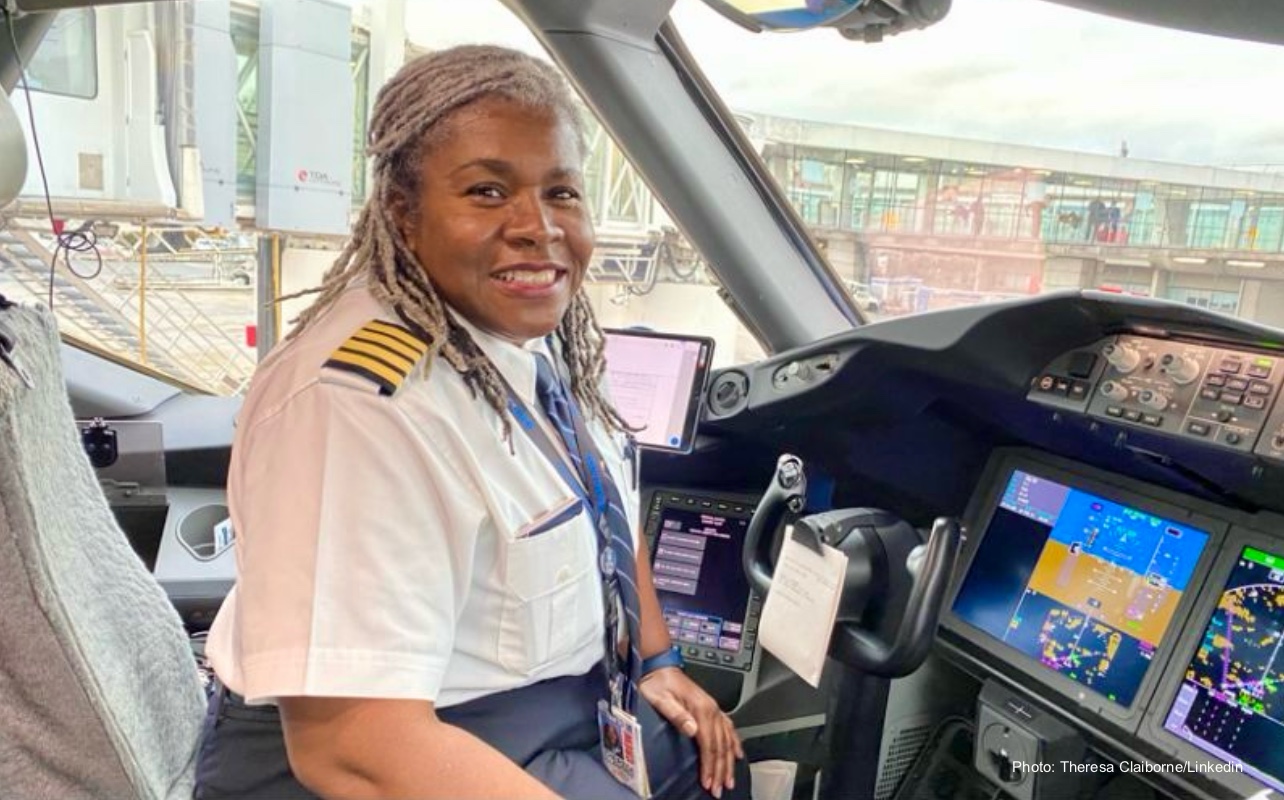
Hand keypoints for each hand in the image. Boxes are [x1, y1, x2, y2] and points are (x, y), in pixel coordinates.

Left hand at [638, 667, 743, 797]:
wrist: (658, 669)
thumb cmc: (656, 684)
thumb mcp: (660, 699)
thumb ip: (676, 714)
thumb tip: (692, 730)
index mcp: (701, 708)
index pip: (709, 744)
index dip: (709, 765)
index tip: (708, 783)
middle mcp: (712, 710)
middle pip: (720, 746)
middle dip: (720, 770)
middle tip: (719, 789)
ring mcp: (714, 709)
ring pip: (727, 740)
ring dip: (728, 762)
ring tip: (729, 780)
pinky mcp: (712, 709)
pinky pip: (728, 728)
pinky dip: (734, 743)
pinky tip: (737, 754)